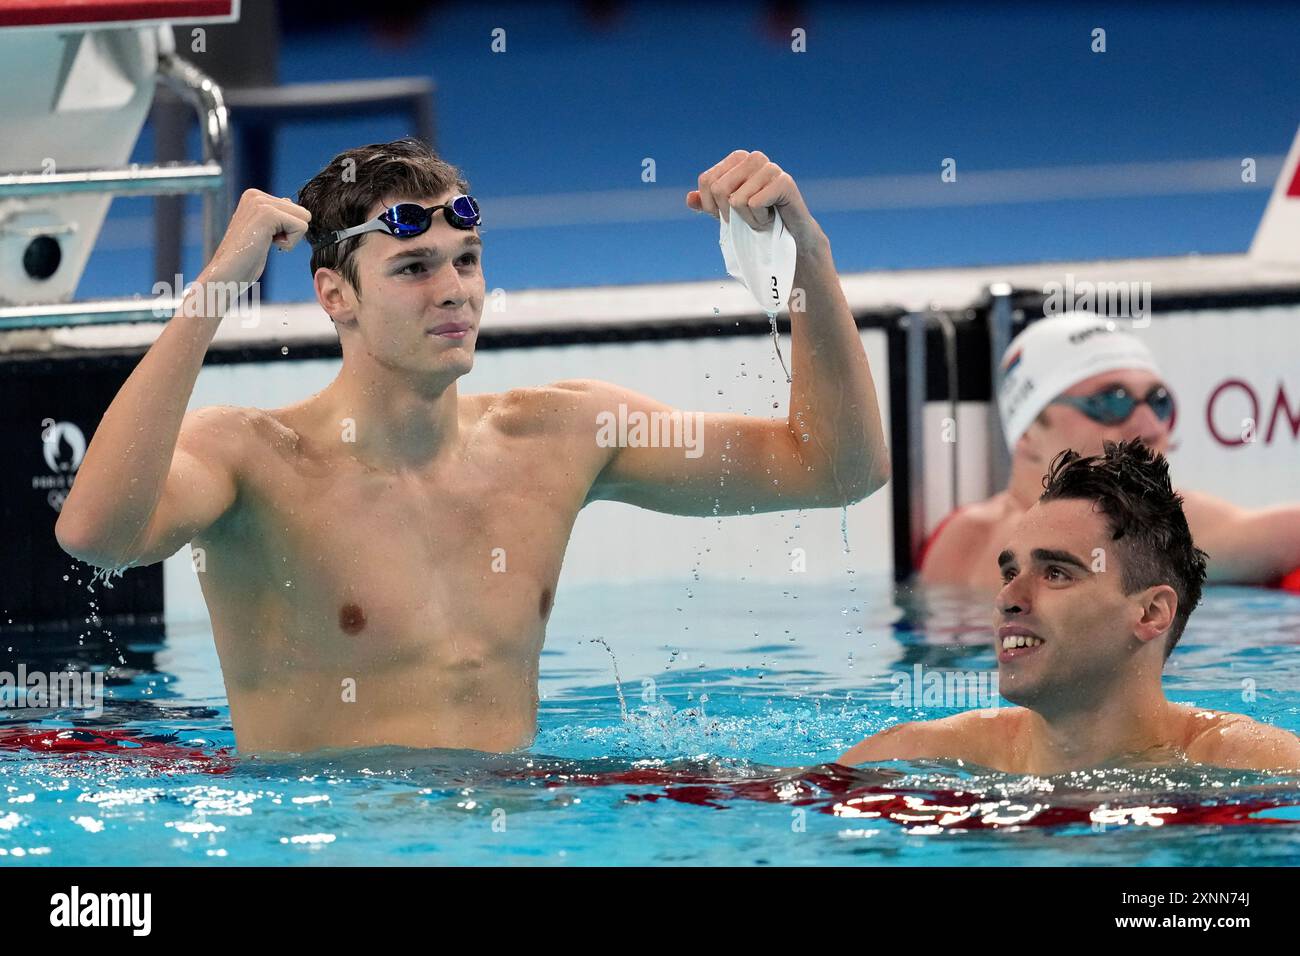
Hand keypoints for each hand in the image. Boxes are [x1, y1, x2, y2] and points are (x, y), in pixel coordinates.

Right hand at [201, 188, 311, 286]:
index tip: (264, 237)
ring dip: (290, 239)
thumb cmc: (244, 258)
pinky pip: (301, 227)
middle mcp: (256, 194)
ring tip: (264, 243)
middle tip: (265, 242)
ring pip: (304, 219)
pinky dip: (289, 243)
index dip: (287, 230)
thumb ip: (276, 214)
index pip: (296, 209)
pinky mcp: (268, 214)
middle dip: (291, 233)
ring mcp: (261, 202)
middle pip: (303, 213)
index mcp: (254, 196)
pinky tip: (266, 245)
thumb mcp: (262, 230)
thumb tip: (289, 201)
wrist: (227, 273)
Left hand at [686, 150, 821, 246]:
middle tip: (748, 216)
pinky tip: (771, 217)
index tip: (730, 213)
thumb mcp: (726, 212)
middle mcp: (754, 157)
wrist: (788, 236)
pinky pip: (755, 204)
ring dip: (747, 219)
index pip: (707, 181)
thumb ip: (707, 203)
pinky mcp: (784, 182)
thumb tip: (690, 198)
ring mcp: (770, 168)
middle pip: (719, 189)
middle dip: (729, 213)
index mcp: (738, 158)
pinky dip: (759, 219)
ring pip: (737, 200)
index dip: (712, 206)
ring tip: (762, 216)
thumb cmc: (757, 219)